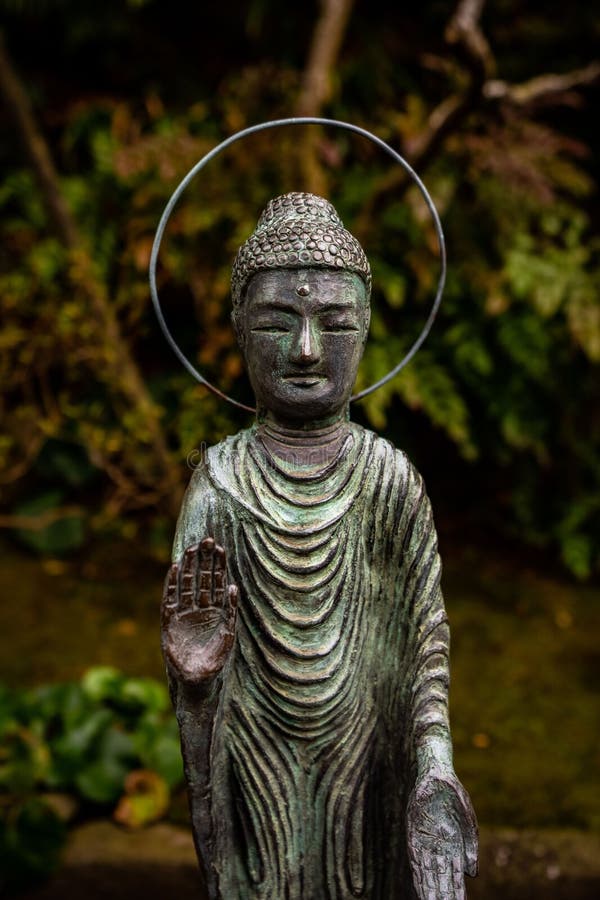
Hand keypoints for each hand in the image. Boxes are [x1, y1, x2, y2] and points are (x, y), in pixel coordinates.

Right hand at [161, 537, 237, 683]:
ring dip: (188, 567)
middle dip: (204, 560)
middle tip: (206, 540)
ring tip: (190, 548)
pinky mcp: (169, 622)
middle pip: (202, 579)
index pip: (217, 583)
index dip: (218, 566)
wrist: (197, 681)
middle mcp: (200, 609)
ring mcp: (184, 614)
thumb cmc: (215, 661)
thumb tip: (234, 587)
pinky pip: (170, 599)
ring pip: (186, 585)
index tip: (219, 548)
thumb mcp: (228, 635)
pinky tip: (173, 568)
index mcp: (216, 612)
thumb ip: (231, 611)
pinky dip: (171, 584)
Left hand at [407, 769, 477, 898]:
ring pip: (428, 873)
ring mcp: (426, 842)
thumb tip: (473, 874)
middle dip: (442, 895)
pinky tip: (419, 888)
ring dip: (429, 890)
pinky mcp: (414, 834)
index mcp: (455, 846)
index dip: (456, 891)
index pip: (455, 876)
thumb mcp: (467, 818)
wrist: (436, 775)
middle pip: (441, 878)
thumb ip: (471, 845)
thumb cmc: (455, 795)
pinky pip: (415, 858)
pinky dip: (418, 874)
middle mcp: (440, 848)